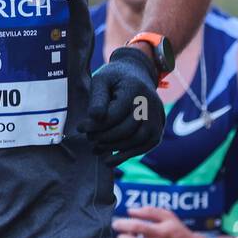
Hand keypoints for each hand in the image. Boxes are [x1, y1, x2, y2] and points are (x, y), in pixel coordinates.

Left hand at [77, 46, 163, 165]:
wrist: (137, 76)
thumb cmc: (115, 78)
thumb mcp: (101, 79)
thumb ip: (97, 98)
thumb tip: (94, 117)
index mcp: (135, 89)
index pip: (114, 114)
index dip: (95, 124)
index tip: (80, 127)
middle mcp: (150, 104)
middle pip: (125, 129)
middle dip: (103, 137)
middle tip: (88, 137)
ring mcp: (157, 118)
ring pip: (135, 140)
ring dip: (113, 148)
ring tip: (95, 148)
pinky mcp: (157, 130)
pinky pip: (143, 147)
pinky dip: (125, 156)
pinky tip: (108, 161)